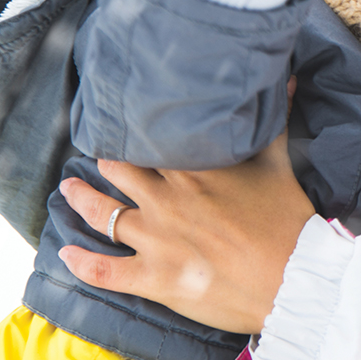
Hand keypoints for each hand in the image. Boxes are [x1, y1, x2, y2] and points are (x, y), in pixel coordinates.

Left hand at [57, 131, 315, 333]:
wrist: (295, 278)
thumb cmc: (290, 221)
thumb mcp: (281, 164)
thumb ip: (275, 123)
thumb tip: (290, 80)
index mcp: (195, 169)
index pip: (150, 140)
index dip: (134, 130)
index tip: (125, 120)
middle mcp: (167, 199)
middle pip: (119, 170)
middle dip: (104, 161)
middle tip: (95, 155)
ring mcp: (156, 239)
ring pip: (103, 214)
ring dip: (82, 200)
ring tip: (69, 189)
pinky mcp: (155, 278)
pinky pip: (104, 270)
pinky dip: (81, 263)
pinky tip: (65, 252)